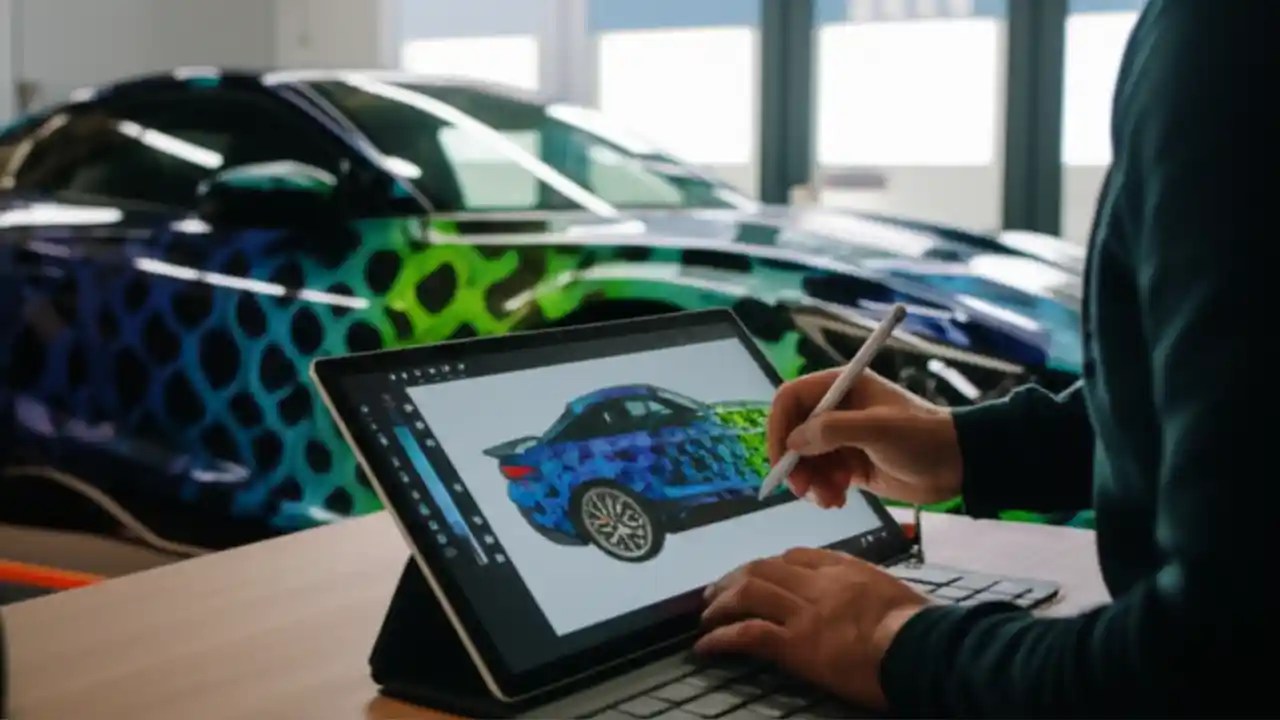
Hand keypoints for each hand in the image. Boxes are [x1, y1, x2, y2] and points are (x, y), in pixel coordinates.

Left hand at [696, 547, 927, 709]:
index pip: (797, 556)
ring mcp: (805, 612)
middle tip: (714, 593)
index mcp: (844, 569)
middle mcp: (818, 584)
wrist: (922, 648)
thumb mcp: (894, 593)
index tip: (758, 576)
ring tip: (704, 617)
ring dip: (719, 603)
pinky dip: (721, 637)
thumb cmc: (920, 628)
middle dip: (733, 578)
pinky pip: (747, 633)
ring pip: (748, 593)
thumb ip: (868, 590)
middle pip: (763, 569)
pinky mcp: (796, 644)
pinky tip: (706, 646)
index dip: (770, 565)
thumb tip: (862, 602)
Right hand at [768, 368, 962, 507]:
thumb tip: (794, 442)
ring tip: (829, 499)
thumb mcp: (877, 429)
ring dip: (810, 482)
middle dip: (794, 463)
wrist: (958, 466)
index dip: (780, 428)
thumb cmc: (922, 438)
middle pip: (793, 433)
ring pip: (805, 459)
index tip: (782, 460)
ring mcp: (842, 438)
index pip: (790, 400)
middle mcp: (836, 409)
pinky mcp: (850, 464)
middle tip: (802, 490)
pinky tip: (838, 500)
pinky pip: (822, 476)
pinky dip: (823, 490)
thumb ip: (833, 431)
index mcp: (840, 387)